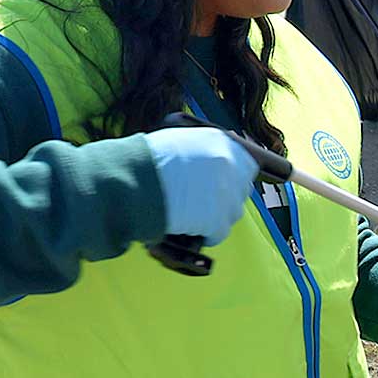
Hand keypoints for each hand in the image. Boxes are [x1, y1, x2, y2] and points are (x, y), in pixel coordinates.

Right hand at [143, 126, 256, 242]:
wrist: (131, 180)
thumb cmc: (143, 161)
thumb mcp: (177, 142)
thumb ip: (199, 153)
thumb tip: (204, 167)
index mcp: (220, 142)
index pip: (246, 163)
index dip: (233, 177)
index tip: (222, 185)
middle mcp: (229, 165)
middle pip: (241, 189)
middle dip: (225, 197)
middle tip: (203, 202)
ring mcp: (226, 193)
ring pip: (232, 213)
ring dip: (216, 216)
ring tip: (191, 215)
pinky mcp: (217, 219)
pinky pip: (219, 233)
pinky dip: (205, 235)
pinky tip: (189, 230)